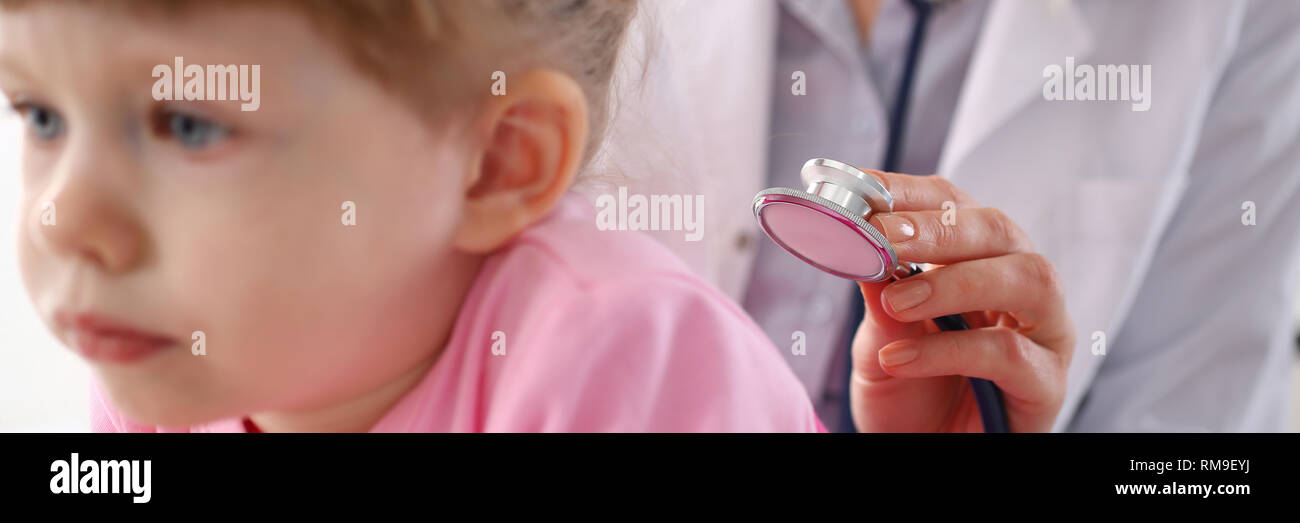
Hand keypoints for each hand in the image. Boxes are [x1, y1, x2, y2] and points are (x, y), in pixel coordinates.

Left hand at [849, 170, 1073, 432]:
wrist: (923, 454)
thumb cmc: (910, 395)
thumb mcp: (880, 340)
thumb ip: (878, 295)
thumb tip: (857, 240)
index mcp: (976, 260)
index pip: (953, 203)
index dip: (908, 191)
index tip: (860, 188)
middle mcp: (1019, 284)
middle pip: (998, 229)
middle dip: (938, 227)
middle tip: (882, 236)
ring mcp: (1043, 332)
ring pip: (1027, 278)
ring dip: (956, 281)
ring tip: (898, 301)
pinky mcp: (1046, 382)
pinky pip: (1008, 354)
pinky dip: (947, 351)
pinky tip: (900, 358)